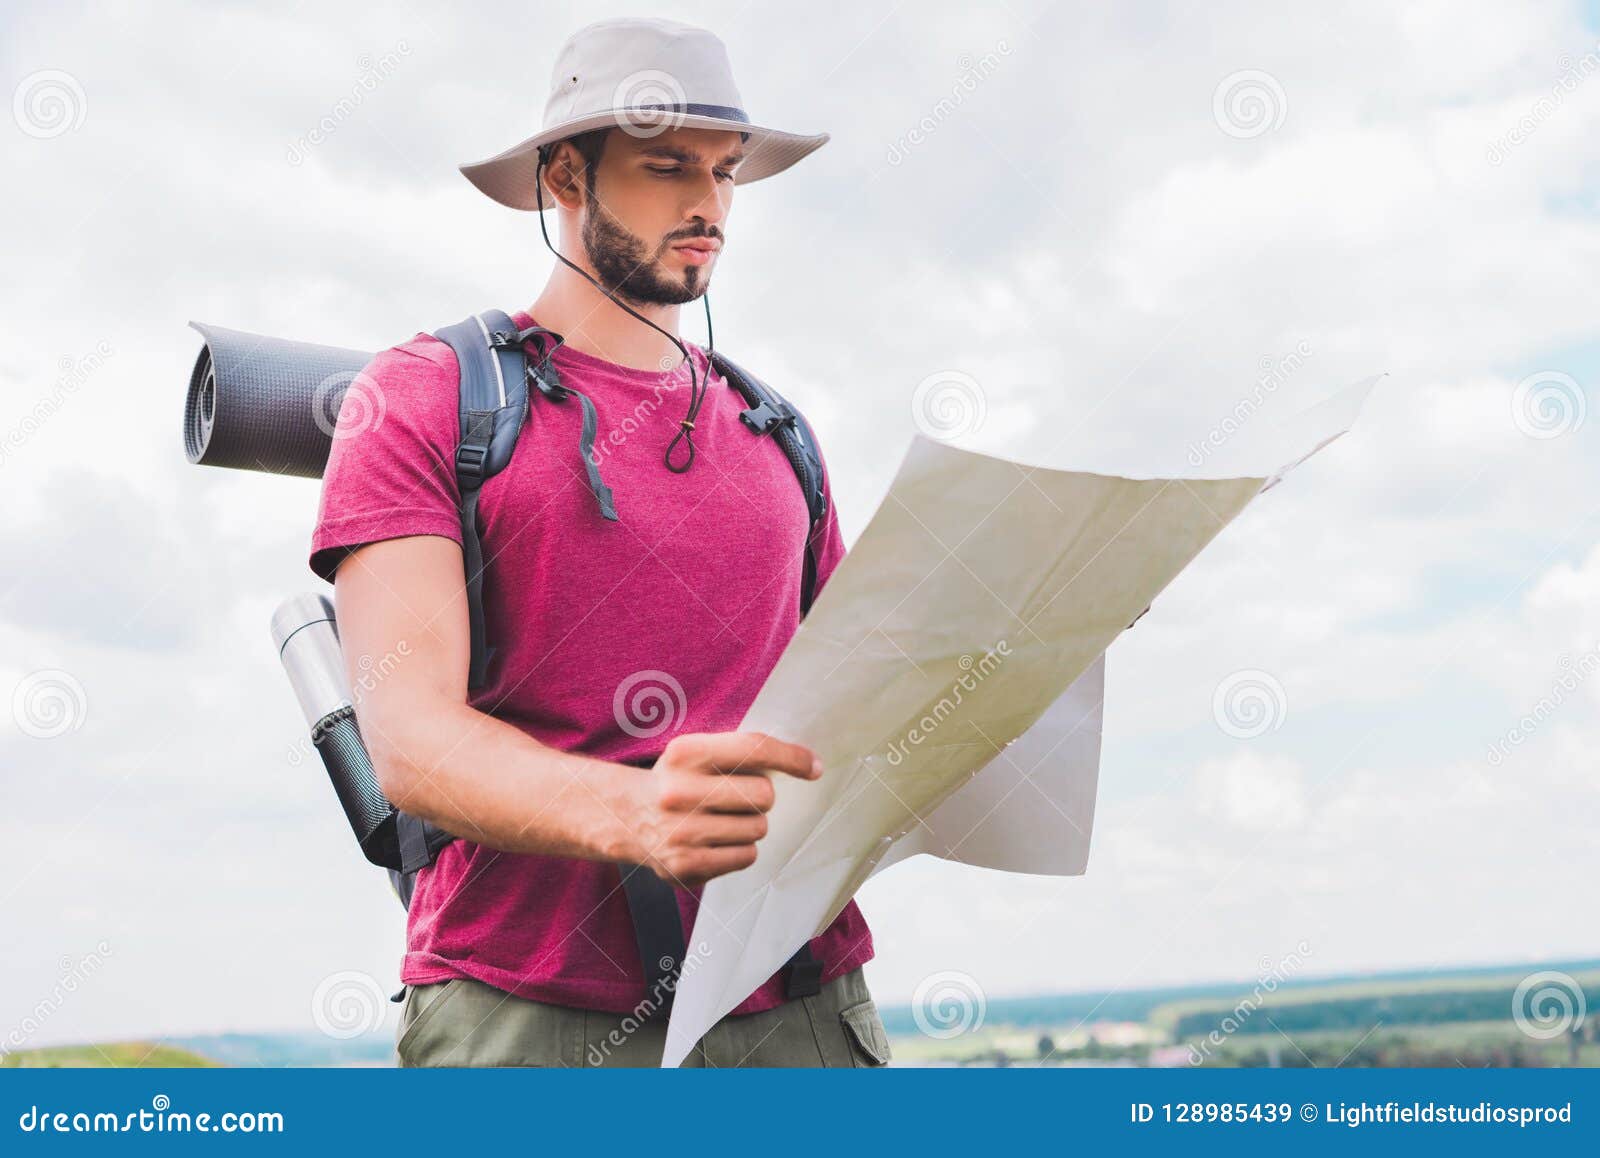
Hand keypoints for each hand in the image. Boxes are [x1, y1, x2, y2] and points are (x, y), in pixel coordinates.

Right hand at [624, 731, 821, 886]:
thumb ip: (742, 752)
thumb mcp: (696, 752)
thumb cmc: (676, 780)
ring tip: (722, 820)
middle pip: (764, 795)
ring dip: (751, 825)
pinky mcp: (685, 865)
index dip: (791, 758)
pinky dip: (740, 849)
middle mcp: (680, 791)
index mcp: (685, 753)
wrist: (624, 817)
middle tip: (738, 798)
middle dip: (761, 797)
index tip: (814, 767)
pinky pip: (746, 856)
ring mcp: (682, 832)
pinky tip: (716, 840)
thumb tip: (807, 765)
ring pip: (758, 829)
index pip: (753, 749)